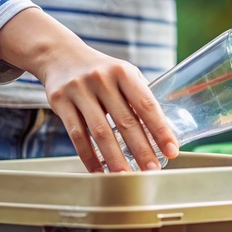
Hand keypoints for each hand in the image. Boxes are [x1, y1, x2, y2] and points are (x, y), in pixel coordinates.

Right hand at [0, 9, 178, 171]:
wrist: (60, 54)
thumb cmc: (101, 70)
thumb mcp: (123, 73)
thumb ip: (139, 97)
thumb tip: (163, 130)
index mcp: (124, 72)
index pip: (147, 105)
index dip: (161, 130)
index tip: (171, 150)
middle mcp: (102, 79)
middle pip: (125, 121)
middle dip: (141, 149)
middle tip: (152, 170)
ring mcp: (79, 90)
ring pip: (100, 132)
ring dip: (115, 158)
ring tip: (126, 176)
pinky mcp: (59, 102)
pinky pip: (76, 135)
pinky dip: (89, 157)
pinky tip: (99, 171)